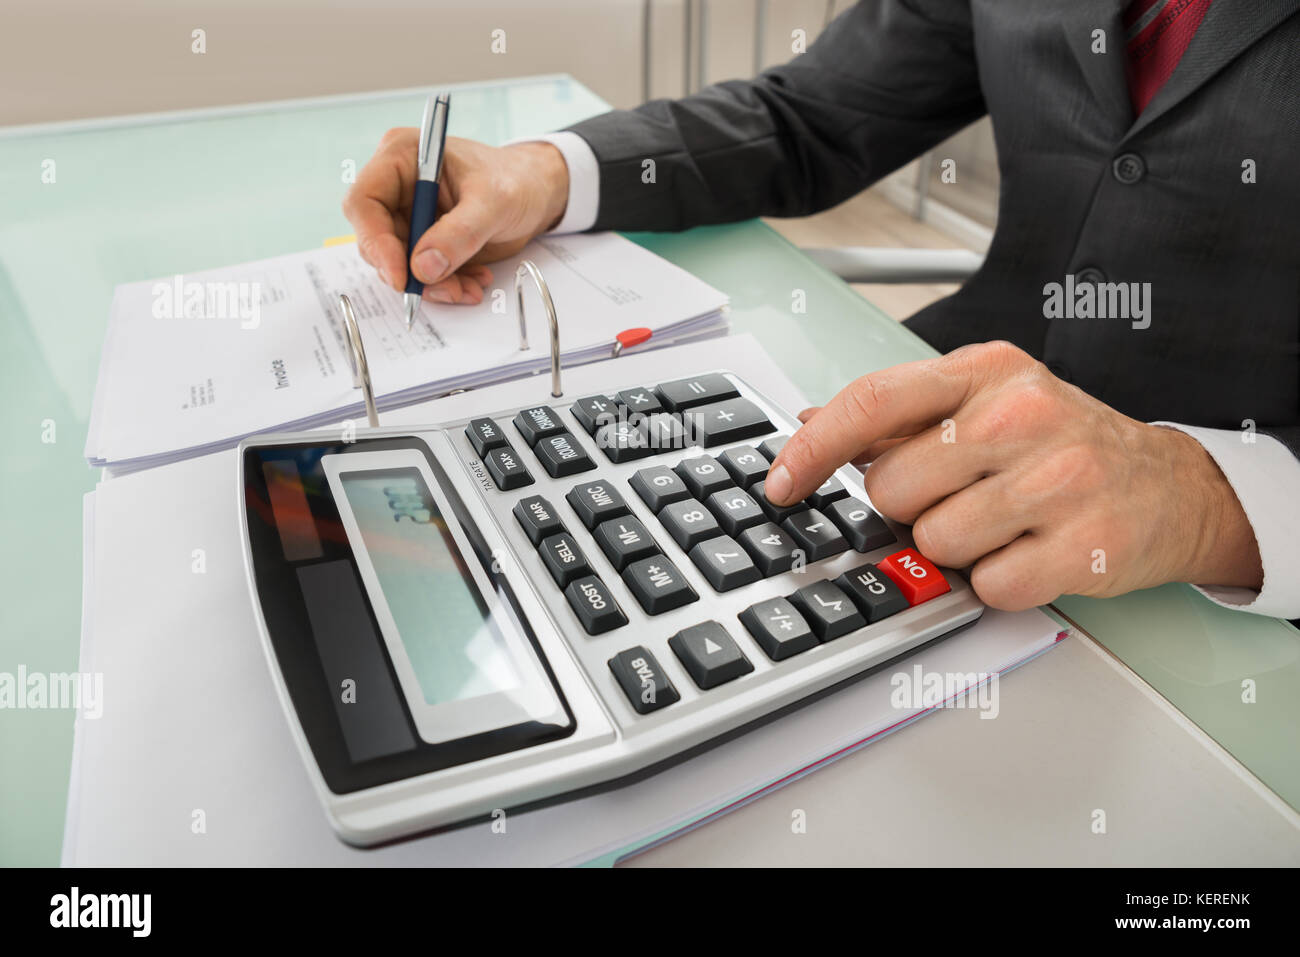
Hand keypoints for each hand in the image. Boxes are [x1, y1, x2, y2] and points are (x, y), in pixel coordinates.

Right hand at [342, 132, 569, 303]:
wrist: (536, 194)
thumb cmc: (515, 180)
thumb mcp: (493, 203)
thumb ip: (459, 233)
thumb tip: (422, 267)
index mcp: (402, 157)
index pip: (365, 202)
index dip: (375, 242)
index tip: (401, 276)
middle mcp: (397, 186)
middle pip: (377, 239)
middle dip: (410, 272)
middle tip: (446, 288)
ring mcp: (409, 215)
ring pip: (399, 263)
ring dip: (432, 284)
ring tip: (468, 288)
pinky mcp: (423, 240)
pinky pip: (420, 272)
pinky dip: (445, 285)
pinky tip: (472, 283)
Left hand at [764, 341, 1262, 609]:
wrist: (1170, 488)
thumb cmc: (1062, 443)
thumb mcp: (985, 402)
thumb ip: (898, 415)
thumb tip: (811, 426)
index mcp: (986, 372)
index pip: (872, 401)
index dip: (812, 451)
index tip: (781, 484)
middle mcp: (1021, 415)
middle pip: (891, 486)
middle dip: (909, 505)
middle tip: (957, 495)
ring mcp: (1057, 479)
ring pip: (933, 540)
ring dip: (953, 546)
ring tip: (1000, 523)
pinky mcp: (1083, 546)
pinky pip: (986, 584)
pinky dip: (995, 581)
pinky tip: (1026, 552)